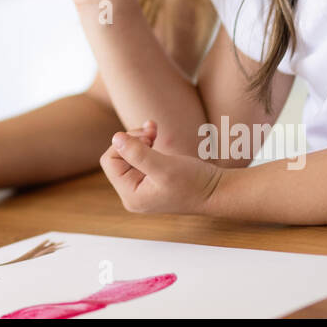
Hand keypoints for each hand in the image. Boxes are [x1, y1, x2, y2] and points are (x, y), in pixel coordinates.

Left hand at [100, 119, 223, 214]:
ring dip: (140, 138)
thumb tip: (115, 138)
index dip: (123, 144)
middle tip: (152, 134)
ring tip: (155, 132)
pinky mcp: (151, 178)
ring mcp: (141, 186)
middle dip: (133, 140)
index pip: (110, 160)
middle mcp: (132, 193)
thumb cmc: (194, 182)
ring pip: (128, 153)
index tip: (147, 139)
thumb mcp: (164, 167)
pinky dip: (146, 142)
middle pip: (117, 156)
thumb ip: (137, 153)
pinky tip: (155, 133)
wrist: (217, 191)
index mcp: (130, 195)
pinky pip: (139, 156)